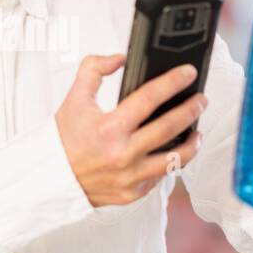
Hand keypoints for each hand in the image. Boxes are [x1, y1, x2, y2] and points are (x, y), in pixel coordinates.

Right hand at [56, 54, 206, 207]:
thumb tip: (119, 58)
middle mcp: (123, 154)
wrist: (50, 179)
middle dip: (191, 109)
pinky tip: (175, 152)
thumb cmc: (63, 140)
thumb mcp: (74, 98)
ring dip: (192, 143)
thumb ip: (93, 69)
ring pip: (175, 159)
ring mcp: (130, 177)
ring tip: (198, 131)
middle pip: (170, 127)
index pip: (150, 98)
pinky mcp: (133, 193)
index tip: (187, 73)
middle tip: (201, 100)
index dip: (173, 82)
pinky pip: (160, 177)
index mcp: (110, 128)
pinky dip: (170, 163)